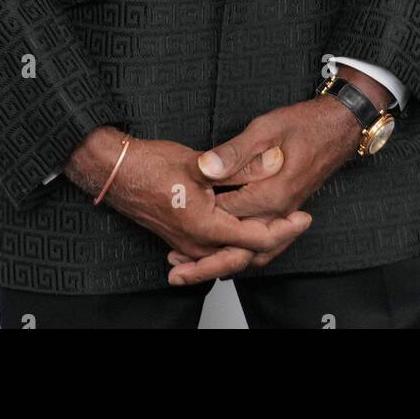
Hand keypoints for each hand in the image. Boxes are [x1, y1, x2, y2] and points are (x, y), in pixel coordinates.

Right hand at [63, 127, 311, 284]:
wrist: (116, 172)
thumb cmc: (151, 165)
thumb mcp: (200, 163)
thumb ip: (237, 168)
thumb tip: (271, 164)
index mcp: (206, 227)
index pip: (257, 238)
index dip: (285, 228)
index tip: (303, 215)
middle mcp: (198, 244)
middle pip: (249, 254)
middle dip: (277, 239)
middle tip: (298, 221)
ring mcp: (189, 245)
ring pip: (233, 255)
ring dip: (258, 241)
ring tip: (281, 223)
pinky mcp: (183, 241)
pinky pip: (218, 251)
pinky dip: (237, 243)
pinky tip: (248, 230)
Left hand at [165, 92, 365, 284]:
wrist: (338, 128)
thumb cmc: (303, 124)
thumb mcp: (265, 129)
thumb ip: (234, 153)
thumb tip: (206, 168)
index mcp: (273, 193)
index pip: (227, 214)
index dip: (199, 213)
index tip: (174, 215)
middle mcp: (281, 211)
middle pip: (239, 245)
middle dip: (206, 258)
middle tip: (175, 267)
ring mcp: (287, 216)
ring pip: (254, 253)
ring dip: (224, 262)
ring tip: (191, 268)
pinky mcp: (288, 214)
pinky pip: (267, 247)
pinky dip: (244, 255)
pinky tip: (226, 253)